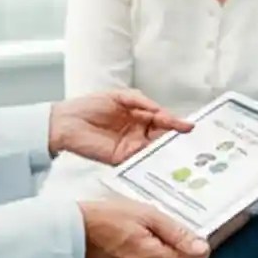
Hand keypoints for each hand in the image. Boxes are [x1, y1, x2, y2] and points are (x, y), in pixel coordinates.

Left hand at [51, 89, 192, 164]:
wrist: (65, 122)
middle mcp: (138, 133)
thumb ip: (142, 102)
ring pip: (154, 149)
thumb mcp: (119, 96)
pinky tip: (162, 160)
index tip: (188, 126)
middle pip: (162, 136)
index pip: (162, 120)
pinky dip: (151, 160)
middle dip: (176, 138)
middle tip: (191, 141)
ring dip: (167, 150)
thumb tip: (161, 112)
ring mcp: (131, 147)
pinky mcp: (122, 159)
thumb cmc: (89, 106)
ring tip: (183, 151)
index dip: (175, 123)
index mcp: (139, 116)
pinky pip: (140, 160)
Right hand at [79, 199, 209, 257]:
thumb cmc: (108, 216)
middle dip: (172, 251)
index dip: (191, 250)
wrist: (72, 230)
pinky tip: (126, 245)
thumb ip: (176, 233)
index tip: (185, 235)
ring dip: (153, 256)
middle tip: (158, 229)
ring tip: (137, 233)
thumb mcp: (147, 215)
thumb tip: (202, 247)